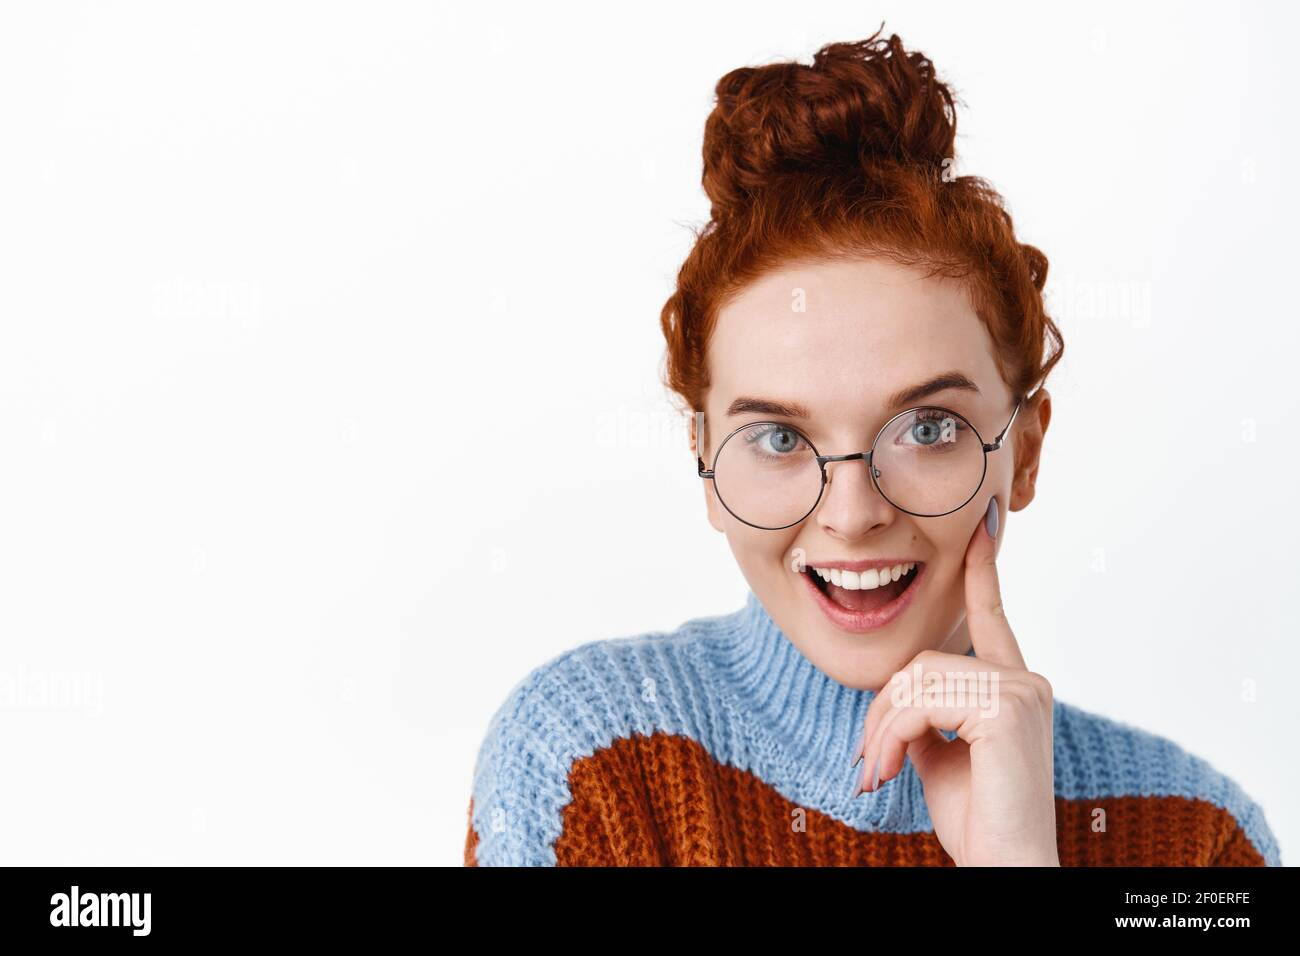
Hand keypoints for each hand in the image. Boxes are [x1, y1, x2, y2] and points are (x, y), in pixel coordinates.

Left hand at [851, 495, 1058, 865]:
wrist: (1003, 864)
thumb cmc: (977, 819)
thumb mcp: (940, 754)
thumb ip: (928, 714)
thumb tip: (898, 692)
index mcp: (1013, 687)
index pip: (991, 617)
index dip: (981, 573)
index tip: (981, 529)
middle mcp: (1025, 681)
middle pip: (923, 661)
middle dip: (883, 710)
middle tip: (871, 763)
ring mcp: (1020, 691)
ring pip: (916, 680)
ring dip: (883, 729)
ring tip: (880, 771)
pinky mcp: (1006, 707)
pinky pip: (920, 701)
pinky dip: (893, 735)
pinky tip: (895, 769)